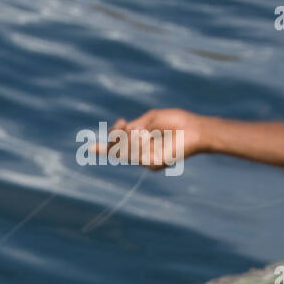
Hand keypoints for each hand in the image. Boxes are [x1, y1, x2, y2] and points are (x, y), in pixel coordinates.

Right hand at [92, 108, 208, 169]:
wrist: (194, 129)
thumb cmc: (176, 121)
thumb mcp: (150, 118)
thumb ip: (133, 126)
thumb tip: (120, 132)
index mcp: (138, 140)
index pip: (116, 146)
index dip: (102, 148)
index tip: (89, 148)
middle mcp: (140, 151)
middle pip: (115, 149)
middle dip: (115, 136)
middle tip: (123, 126)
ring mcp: (146, 159)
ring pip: (124, 151)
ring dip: (131, 139)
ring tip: (147, 133)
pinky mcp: (153, 164)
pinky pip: (137, 154)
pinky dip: (140, 144)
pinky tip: (151, 139)